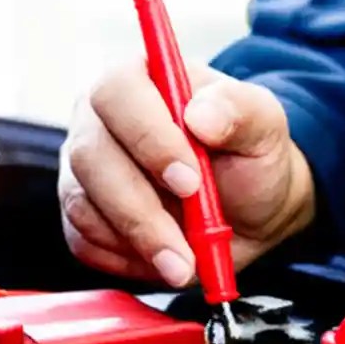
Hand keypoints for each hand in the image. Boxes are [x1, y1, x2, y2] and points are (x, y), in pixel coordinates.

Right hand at [57, 62, 315, 286]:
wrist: (247, 212)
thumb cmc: (249, 159)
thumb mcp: (264, 126)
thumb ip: (240, 110)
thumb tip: (201, 116)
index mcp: (138, 80)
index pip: (118, 94)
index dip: (147, 137)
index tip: (190, 181)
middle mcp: (98, 120)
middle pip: (90, 156)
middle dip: (139, 207)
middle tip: (186, 243)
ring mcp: (83, 170)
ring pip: (84, 205)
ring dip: (138, 242)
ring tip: (184, 263)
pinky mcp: (80, 214)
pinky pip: (84, 240)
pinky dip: (125, 257)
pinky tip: (161, 258)